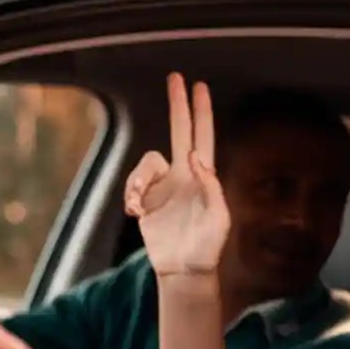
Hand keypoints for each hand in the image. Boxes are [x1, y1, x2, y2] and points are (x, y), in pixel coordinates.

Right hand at [125, 73, 230, 275]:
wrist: (184, 271)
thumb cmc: (208, 248)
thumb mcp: (219, 218)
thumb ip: (211, 186)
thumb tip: (197, 158)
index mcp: (203, 177)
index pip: (203, 137)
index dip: (201, 112)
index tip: (199, 87)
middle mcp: (182, 176)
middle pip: (178, 131)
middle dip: (177, 105)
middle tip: (175, 77)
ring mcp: (162, 188)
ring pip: (146, 162)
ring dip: (138, 179)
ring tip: (137, 203)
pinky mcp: (145, 202)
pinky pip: (132, 185)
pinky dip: (129, 195)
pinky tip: (135, 213)